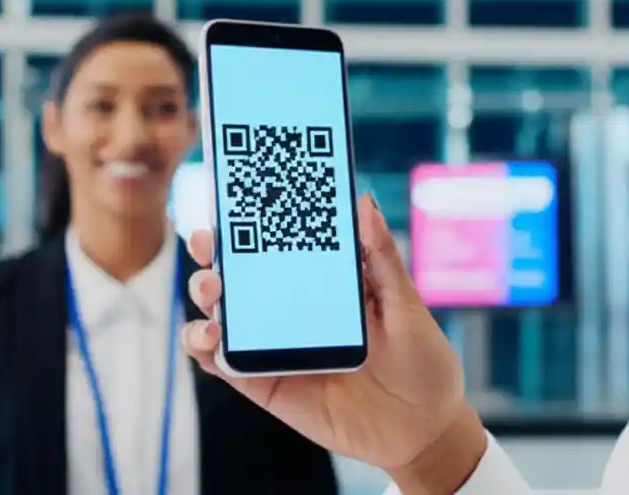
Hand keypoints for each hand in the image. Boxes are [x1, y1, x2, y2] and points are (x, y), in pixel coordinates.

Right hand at [182, 195, 487, 490]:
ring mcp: (276, 346)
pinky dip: (206, 350)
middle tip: (210, 243)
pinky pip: (225, 365)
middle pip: (237, 273)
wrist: (425, 430)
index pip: (277, 242)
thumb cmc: (422, 361)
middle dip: (213, 251)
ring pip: (222, 314)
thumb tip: (363, 202)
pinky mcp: (267, 385)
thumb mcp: (407, 304)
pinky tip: (209, 338)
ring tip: (211, 290)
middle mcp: (291, 309)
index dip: (249, 220)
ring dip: (203, 296)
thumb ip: (381, 257)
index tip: (234, 198)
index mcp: (322, 281)